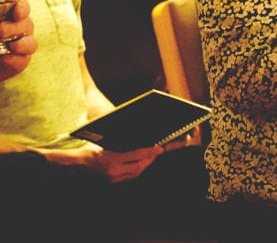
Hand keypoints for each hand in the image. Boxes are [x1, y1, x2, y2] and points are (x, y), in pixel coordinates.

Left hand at [0, 0, 36, 80]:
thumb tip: (4, 19)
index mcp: (10, 15)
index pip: (21, 6)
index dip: (22, 7)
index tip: (16, 12)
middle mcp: (20, 28)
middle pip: (26, 24)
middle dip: (13, 27)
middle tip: (0, 30)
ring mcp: (22, 46)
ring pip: (31, 43)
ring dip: (21, 44)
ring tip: (12, 46)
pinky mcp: (19, 62)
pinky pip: (22, 60)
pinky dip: (14, 59)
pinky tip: (4, 58)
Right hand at [40, 143, 161, 182]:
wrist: (70, 168)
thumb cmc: (85, 152)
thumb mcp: (103, 144)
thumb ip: (119, 143)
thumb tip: (136, 138)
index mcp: (111, 160)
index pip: (137, 155)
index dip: (150, 152)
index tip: (160, 148)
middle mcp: (113, 172)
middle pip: (139, 167)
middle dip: (149, 160)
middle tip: (157, 152)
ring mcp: (111, 180)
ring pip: (134, 174)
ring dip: (143, 166)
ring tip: (149, 157)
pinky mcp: (109, 183)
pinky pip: (127, 178)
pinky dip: (135, 171)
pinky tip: (137, 164)